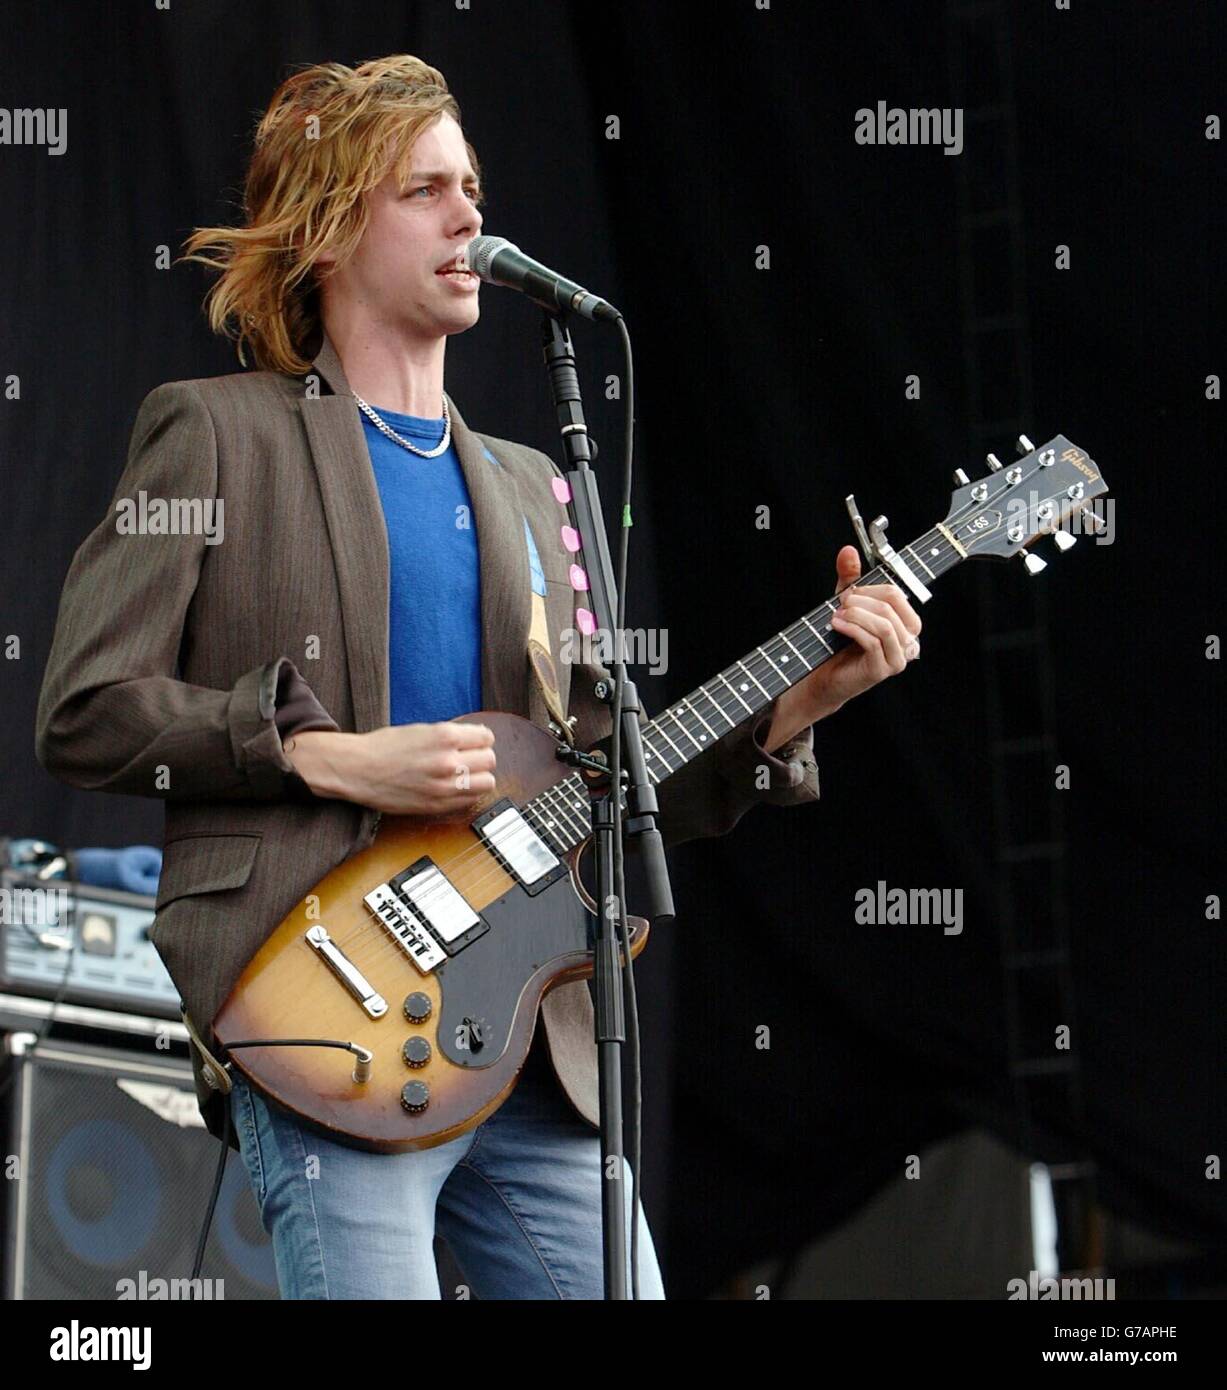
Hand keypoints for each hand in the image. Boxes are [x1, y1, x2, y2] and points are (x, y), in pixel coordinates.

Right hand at [285, 720, 496, 816]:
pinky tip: (453, 787)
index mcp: (445, 736)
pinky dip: (467, 793)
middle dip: (481, 757)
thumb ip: (449, 735)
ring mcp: (444, 785)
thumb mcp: (421, 729)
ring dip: (479, 778)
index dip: (480, 739)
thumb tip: (474, 738)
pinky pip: (469, 800)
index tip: (474, 742)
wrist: (358, 769)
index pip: (487, 737)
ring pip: (487, 783)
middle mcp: (448, 761)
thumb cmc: (383, 747)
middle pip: (490, 760)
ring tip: (464, 775)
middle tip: (468, 758)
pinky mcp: (437, 804)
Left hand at [763, 546, 922, 750]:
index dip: (870, 588)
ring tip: (837, 615)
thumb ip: (850, 577)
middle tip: (840, 603)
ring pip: (884, 623)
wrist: (825, 675)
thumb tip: (848, 550)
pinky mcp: (883, 670)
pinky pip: (873, 641)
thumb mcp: (846, 603)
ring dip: (856, 614)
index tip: (849, 591)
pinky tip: (837, 625)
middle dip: (861, 599)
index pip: (897, 593)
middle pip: (891, 605)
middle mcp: (909, 641)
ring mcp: (898, 658)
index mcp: (907, 624)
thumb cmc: (840, 640)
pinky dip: (853, 628)